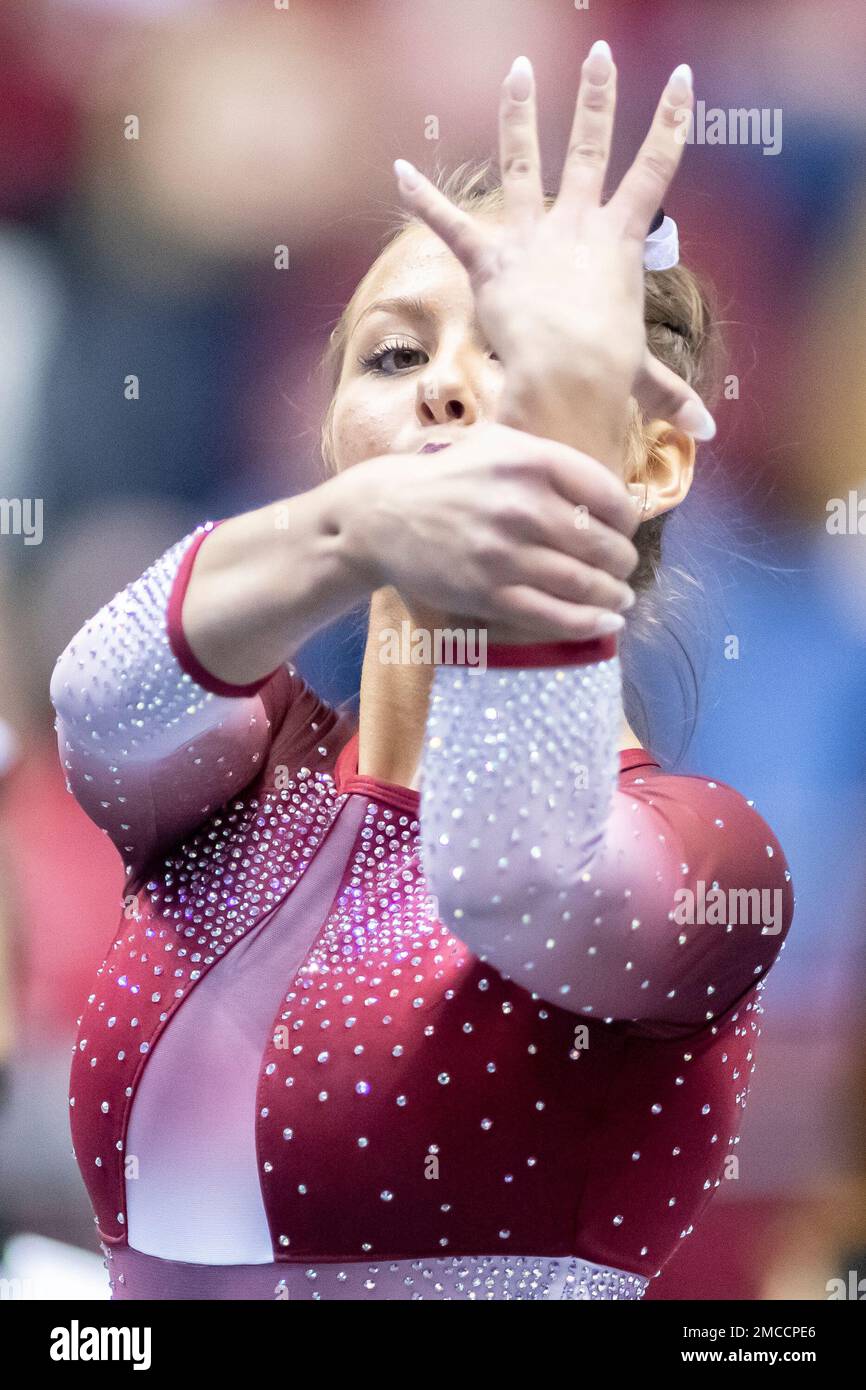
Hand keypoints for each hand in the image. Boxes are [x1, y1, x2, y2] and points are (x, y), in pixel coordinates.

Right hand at [331, 422, 639, 643]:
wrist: (381, 515)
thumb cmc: (447, 478)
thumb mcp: (499, 444)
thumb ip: (553, 461)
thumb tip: (613, 494)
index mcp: (533, 462)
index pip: (611, 498)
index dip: (628, 521)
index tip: (624, 532)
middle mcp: (523, 506)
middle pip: (604, 545)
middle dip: (623, 563)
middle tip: (622, 569)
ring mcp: (505, 553)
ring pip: (584, 584)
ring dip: (613, 596)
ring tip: (620, 599)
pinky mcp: (487, 593)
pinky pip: (553, 615)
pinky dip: (589, 624)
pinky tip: (607, 624)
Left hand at [392, 44, 714, 453]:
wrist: (565, 375)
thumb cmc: (607, 376)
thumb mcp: (640, 378)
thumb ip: (670, 396)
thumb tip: (706, 433)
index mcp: (619, 243)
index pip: (655, 172)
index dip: (671, 122)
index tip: (681, 80)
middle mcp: (577, 225)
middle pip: (591, 149)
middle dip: (597, 100)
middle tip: (600, 55)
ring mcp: (532, 236)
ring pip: (524, 162)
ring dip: (519, 115)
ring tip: (518, 71)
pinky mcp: (489, 260)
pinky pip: (451, 224)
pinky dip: (423, 199)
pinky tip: (399, 171)